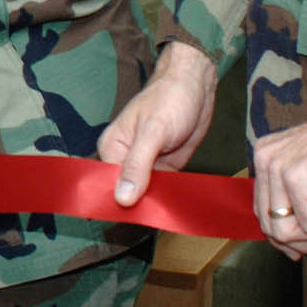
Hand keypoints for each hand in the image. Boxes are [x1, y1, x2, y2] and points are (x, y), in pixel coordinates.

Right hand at [99, 43, 217, 205]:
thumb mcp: (153, 132)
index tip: (136, 220)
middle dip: (141, 207)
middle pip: (127, 193)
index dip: (120, 204)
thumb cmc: (170, 99)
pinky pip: (165, 189)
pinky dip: (171, 197)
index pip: (109, 186)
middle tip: (159, 221)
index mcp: (112, 148)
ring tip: (171, 219)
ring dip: (158, 205)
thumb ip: (136, 166)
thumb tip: (121, 199)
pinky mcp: (166, 168)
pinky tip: (180, 208)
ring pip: (147, 195)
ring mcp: (147, 165)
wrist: (196, 86)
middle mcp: (125, 159)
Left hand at [250, 106, 306, 257]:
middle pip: (269, 224)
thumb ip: (295, 195)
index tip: (303, 249)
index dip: (281, 236)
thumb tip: (293, 242)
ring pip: (285, 230)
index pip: (261, 209)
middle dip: (301, 243)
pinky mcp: (298, 181)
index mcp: (264, 155)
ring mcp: (278, 170)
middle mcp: (264, 160)